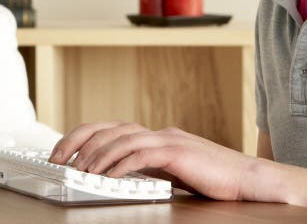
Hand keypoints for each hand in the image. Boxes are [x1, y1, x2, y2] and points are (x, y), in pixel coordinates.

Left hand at [49, 121, 257, 199]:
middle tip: (59, 159)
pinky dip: (121, 165)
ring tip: (81, 171)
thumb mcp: (174, 172)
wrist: (247, 178)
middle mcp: (160, 133)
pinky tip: (109, 177)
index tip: (62, 153)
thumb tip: (121, 176)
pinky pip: (142, 155)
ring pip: (123, 139)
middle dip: (79, 141)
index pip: (112, 128)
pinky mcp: (178, 152)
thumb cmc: (214, 179)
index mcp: (157, 136)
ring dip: (97, 155)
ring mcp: (169, 140)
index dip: (83, 137)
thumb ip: (150, 169)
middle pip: (110, 127)